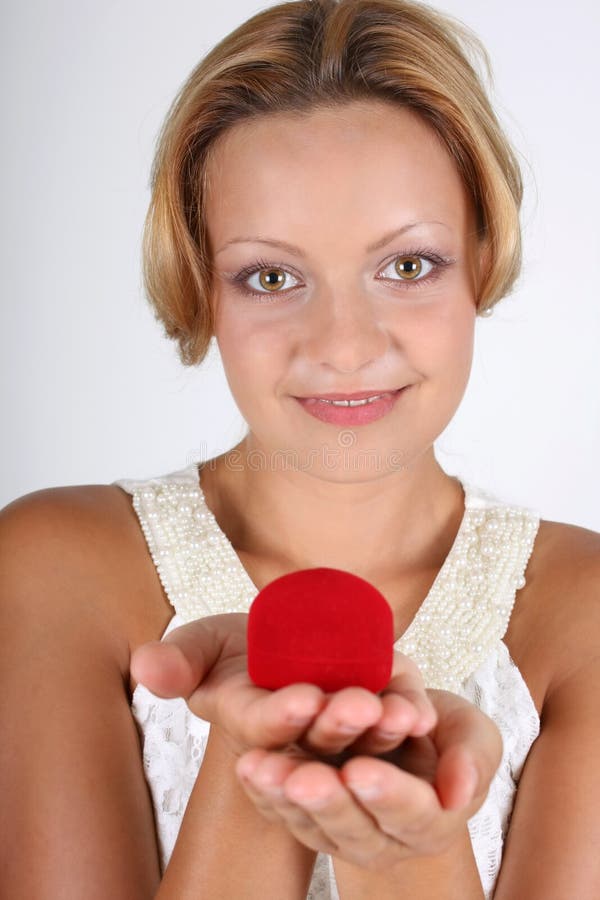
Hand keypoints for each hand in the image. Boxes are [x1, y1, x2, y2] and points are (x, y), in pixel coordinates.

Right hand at [129, 613, 437, 759]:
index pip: (264, 726)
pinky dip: (411, 710)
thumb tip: (144, 668)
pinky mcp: (378, 699)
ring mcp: (342, 720)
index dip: (280, 716)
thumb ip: (178, 660)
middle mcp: (301, 732)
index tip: (298, 700)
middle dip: (337, 723)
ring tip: (401, 715)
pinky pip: (396, 710)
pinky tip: (426, 710)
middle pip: (320, 734)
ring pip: (363, 733)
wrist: (285, 637)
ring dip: (383, 727)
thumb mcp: (203, 646)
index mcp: (254, 723)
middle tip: (356, 706)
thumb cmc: (234, 649)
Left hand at [235, 689, 502, 868]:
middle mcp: (385, 840)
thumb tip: (459, 792)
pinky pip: (282, 813)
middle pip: (356, 829)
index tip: (361, 770)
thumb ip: (473, 757)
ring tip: (263, 769)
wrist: (402, 733)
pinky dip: (263, 791)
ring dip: (284, 798)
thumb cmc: (442, 731)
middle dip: (329, 802)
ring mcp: (342, 835)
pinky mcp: (307, 820)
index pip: (413, 814)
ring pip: (311, 825)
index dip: (387, 794)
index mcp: (432, 821)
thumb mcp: (470, 733)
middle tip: (305, 779)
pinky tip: (249, 766)